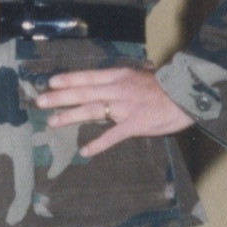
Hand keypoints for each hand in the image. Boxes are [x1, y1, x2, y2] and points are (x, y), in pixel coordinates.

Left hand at [38, 63, 191, 157]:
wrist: (186, 94)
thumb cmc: (164, 87)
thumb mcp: (139, 76)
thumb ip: (120, 82)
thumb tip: (104, 87)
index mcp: (119, 76)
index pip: (88, 76)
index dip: (68, 79)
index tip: (50, 82)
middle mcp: (117, 89)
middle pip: (83, 92)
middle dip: (60, 97)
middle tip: (40, 102)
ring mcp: (125, 107)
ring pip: (91, 111)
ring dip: (70, 116)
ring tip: (52, 122)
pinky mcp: (134, 124)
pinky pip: (113, 135)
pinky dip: (98, 143)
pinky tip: (85, 151)